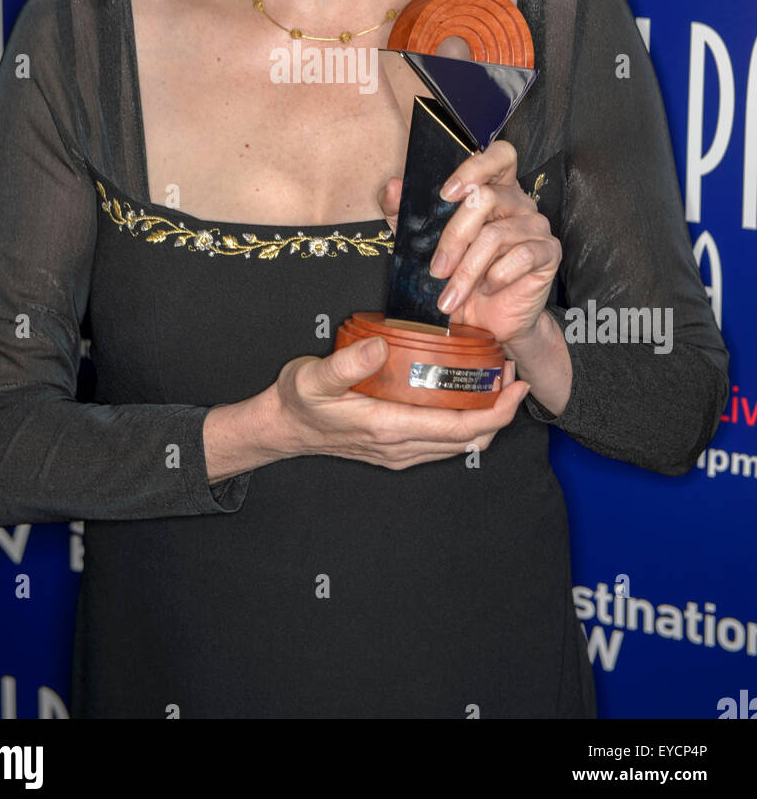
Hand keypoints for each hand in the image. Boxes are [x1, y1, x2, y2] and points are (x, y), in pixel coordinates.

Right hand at [273, 337, 529, 469]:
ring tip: (496, 381)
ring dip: (485, 418)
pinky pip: (442, 443)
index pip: (458, 427)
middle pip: (468, 439)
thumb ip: (345, 363)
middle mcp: (400, 447)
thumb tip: (378, 346)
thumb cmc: (298, 400)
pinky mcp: (396, 450)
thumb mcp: (312, 376)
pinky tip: (465, 397)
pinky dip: (465, 424)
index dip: (495, 410)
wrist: (282, 427)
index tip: (516, 385)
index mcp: (388, 427)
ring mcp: (399, 453)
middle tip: (512, 374)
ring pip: (458, 445)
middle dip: (499, 411)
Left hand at [378, 140, 561, 356]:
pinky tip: (487, 289)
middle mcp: (518, 201)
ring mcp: (536, 225)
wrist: (485, 322)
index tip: (446, 194)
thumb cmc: (456, 277)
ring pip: (497, 233)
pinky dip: (497, 276)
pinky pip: (522, 255)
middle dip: (454, 236)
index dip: (475, 167)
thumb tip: (393, 186)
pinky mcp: (549, 252)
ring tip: (450, 295)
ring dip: (467, 269)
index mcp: (493, 189)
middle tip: (437, 269)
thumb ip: (403, 212)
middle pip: (488, 197)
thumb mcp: (420, 244)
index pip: (500, 155)